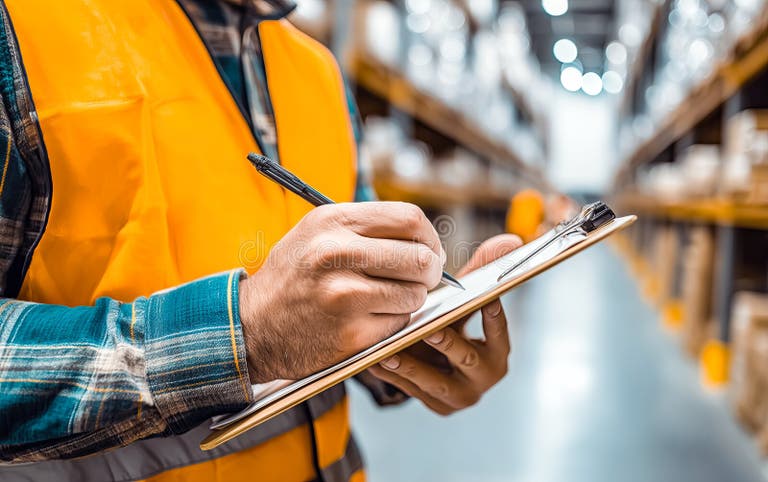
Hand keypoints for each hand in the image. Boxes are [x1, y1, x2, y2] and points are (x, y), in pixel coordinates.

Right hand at [239, 202, 443, 382]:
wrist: (253, 325)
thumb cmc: (293, 276)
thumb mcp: (317, 232)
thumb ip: (367, 228)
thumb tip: (426, 241)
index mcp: (333, 221)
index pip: (409, 218)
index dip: (429, 236)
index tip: (429, 249)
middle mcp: (338, 254)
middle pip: (420, 257)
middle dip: (430, 270)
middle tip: (422, 277)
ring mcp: (345, 296)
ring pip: (415, 293)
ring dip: (411, 298)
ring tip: (388, 298)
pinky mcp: (352, 333)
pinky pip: (400, 323)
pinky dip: (394, 321)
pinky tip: (370, 318)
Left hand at [368, 234, 522, 414]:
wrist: (437, 366)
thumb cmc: (452, 326)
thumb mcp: (466, 304)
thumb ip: (482, 272)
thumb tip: (512, 239)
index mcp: (497, 353)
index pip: (499, 335)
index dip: (494, 319)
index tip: (487, 299)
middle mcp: (482, 378)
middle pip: (466, 360)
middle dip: (449, 343)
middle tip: (430, 329)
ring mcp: (458, 396)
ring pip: (434, 382)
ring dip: (412, 365)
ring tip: (391, 349)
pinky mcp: (434, 406)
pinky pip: (409, 391)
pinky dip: (391, 375)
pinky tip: (374, 360)